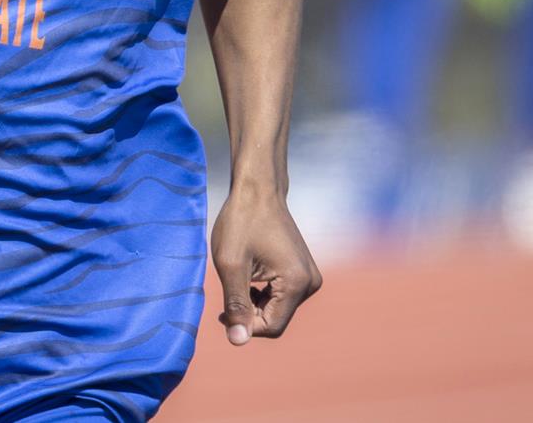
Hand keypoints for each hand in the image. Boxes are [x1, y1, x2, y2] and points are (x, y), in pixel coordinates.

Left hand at [211, 184, 319, 344]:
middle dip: (249, 314)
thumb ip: (236, 305)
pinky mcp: (304, 272)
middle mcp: (310, 283)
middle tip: (226, 295)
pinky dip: (262, 295)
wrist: (258, 191)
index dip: (244, 326)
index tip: (222, 312)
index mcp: (297, 283)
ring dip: (254, 304)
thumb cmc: (241, 223)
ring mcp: (310, 277)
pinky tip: (249, 277)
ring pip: (277, 310)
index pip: (271, 327)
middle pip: (275, 321)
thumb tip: (238, 341)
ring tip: (237, 279)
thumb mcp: (231, 265)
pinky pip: (282, 298)